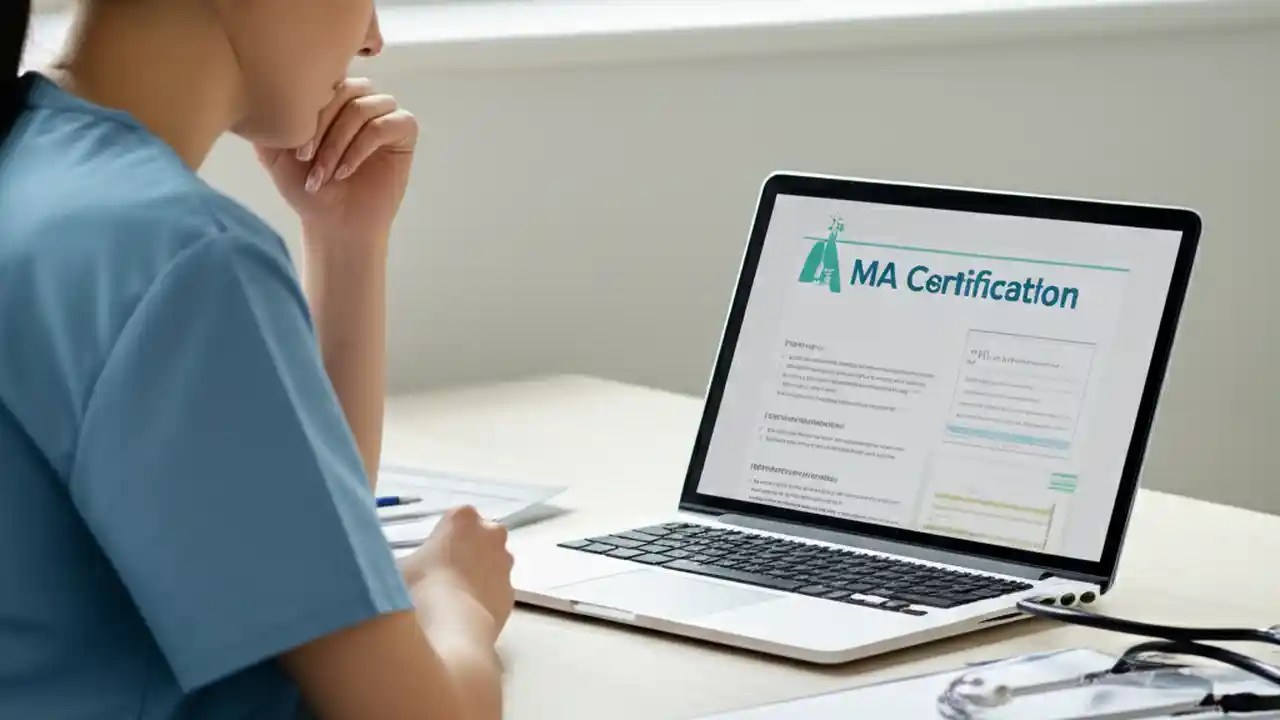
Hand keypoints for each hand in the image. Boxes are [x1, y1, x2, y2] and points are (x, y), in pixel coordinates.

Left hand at [255, 78, 418, 250]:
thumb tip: (254, 93)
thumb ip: (267, 120)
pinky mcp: (404, 132)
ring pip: (362, 108)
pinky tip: (344, 172)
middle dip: (320, 126)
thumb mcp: (275, 151)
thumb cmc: (307, 188)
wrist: (333, 224)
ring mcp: (384, 113)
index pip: (322, 79)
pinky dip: (360, 149)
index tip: (293, 149)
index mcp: (332, 96)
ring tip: (323, 173)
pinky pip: (385, 125)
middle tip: (305, 159)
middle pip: (344, 90)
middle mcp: (360, 98)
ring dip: (337, 143)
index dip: (307, 110)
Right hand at [400, 507, 514, 635]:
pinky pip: (496, 589)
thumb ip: (414, 558)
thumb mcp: (400, 565)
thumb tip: (410, 566)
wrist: (450, 628)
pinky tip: (466, 613)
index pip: (456, 519)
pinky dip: (485, 597)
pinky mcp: (511, 592)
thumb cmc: (419, 587)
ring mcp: (505, 563)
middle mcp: (491, 533)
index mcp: (462, 518)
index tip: (433, 555)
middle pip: (481, 537)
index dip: (444, 538)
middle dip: (468, 550)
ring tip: (454, 597)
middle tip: (444, 574)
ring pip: (492, 563)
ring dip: (479, 573)